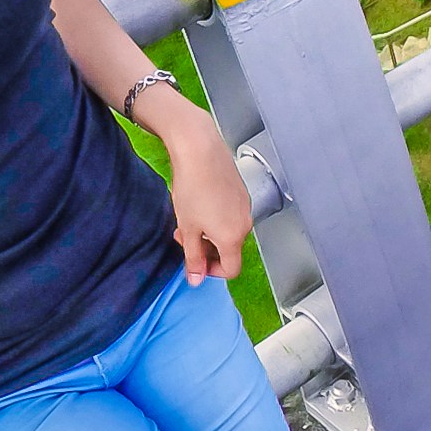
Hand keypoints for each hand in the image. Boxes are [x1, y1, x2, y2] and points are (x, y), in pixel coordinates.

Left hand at [143, 91, 252, 282]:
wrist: (200, 150)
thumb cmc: (193, 187)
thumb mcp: (188, 229)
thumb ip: (193, 258)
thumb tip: (196, 280)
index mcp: (233, 237)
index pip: (231, 270)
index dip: (211, 271)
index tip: (195, 263)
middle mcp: (244, 224)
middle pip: (230, 250)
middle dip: (207, 249)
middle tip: (185, 236)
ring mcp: (244, 207)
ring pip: (229, 231)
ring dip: (210, 232)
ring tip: (189, 217)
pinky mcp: (240, 193)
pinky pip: (231, 215)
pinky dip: (216, 217)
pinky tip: (199, 201)